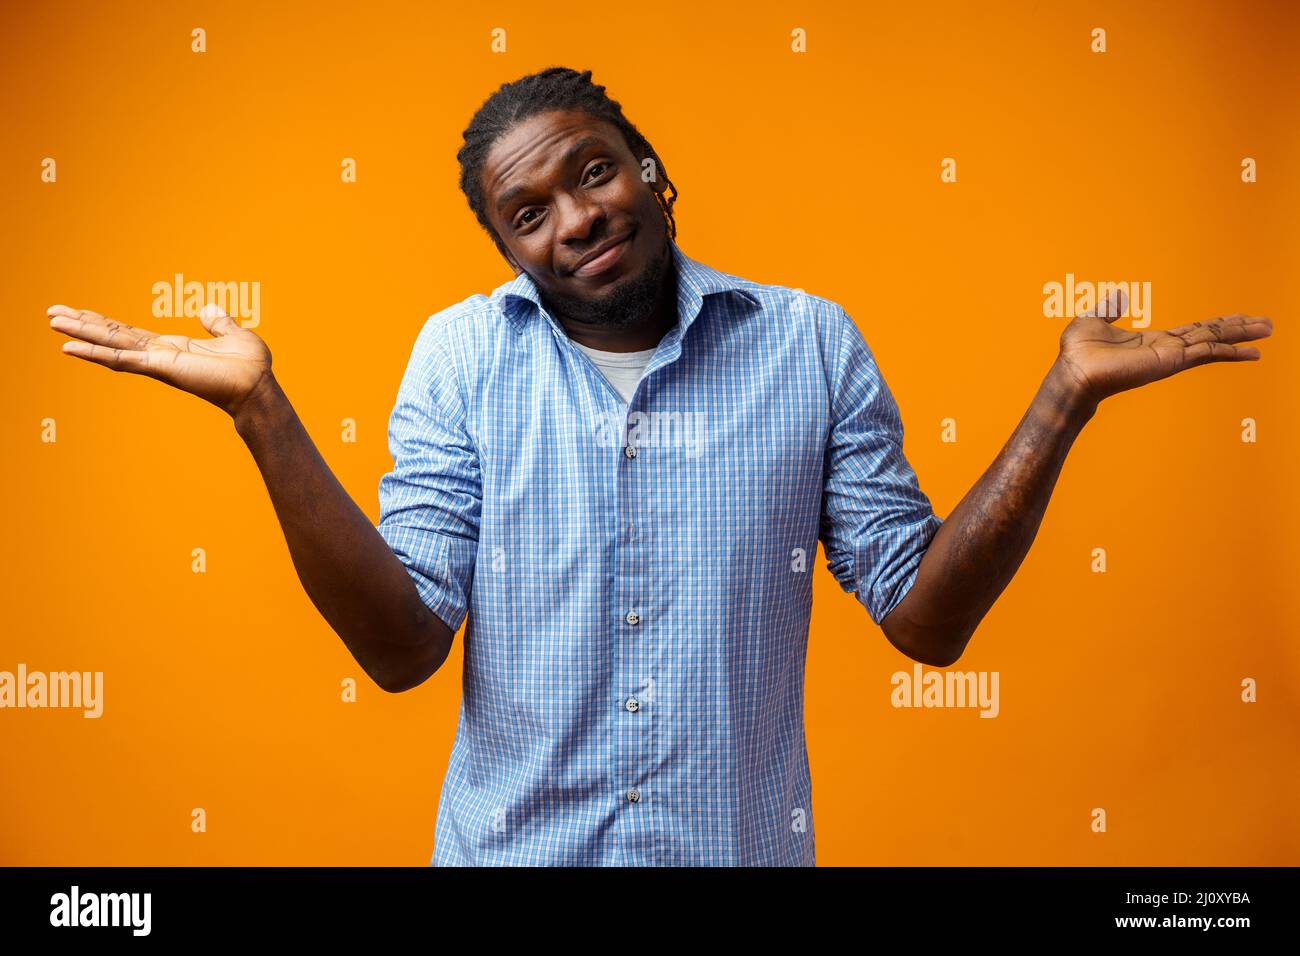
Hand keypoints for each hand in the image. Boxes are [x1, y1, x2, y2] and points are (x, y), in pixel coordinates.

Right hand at [48, 302, 272, 419]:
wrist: (258, 387)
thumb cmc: (249, 367)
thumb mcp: (234, 335)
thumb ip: (220, 324)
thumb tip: (208, 310)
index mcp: (171, 347)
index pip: (129, 333)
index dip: (103, 323)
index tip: (79, 312)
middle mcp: (159, 354)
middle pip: (112, 337)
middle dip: (83, 325)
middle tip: (51, 313)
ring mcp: (157, 362)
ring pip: (110, 345)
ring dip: (81, 335)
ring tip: (53, 322)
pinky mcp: (161, 368)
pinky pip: (122, 360)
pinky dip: (96, 354)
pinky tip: (72, 349)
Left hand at [1054, 289, 1272, 407]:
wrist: (1072, 373)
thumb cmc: (1077, 353)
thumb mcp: (1093, 320)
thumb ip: (1108, 308)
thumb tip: (1119, 296)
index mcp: (1152, 341)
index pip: (1194, 330)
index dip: (1216, 324)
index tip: (1238, 319)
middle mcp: (1167, 350)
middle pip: (1211, 334)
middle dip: (1238, 329)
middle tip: (1266, 324)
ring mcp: (1171, 356)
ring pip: (1214, 341)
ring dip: (1241, 336)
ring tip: (1268, 330)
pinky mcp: (1170, 361)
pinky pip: (1206, 352)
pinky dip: (1230, 351)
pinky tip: (1252, 352)